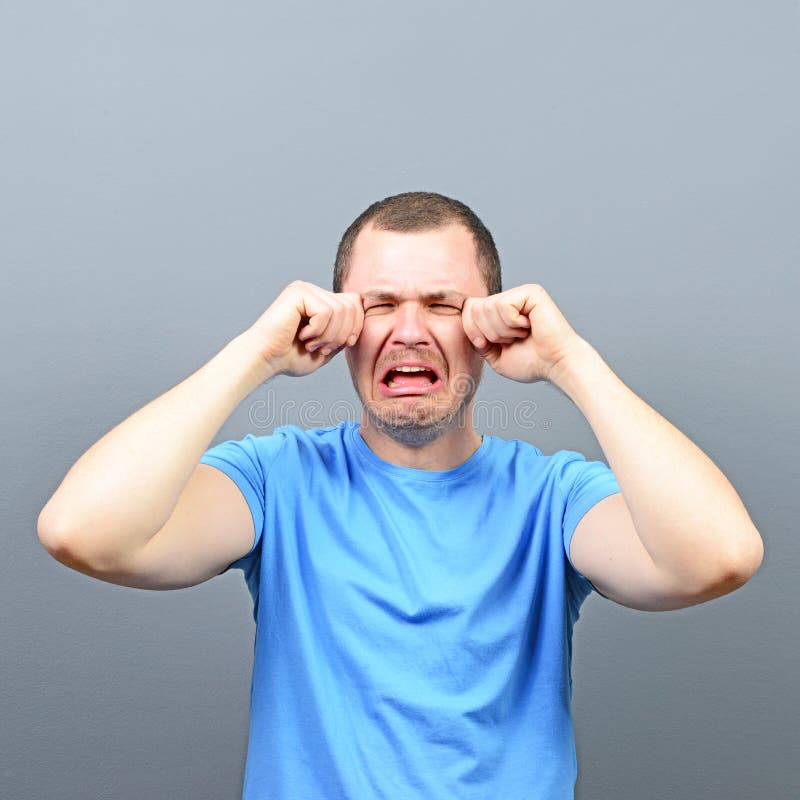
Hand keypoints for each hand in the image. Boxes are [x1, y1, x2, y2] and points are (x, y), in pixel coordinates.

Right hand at [244, 280, 363, 376]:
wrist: (265, 360)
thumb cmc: (291, 357)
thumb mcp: (328, 346)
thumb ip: (345, 332)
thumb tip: (363, 318)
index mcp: (321, 301)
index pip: (355, 304)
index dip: (355, 327)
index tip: (340, 346)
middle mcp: (313, 290)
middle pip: (351, 305)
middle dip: (342, 333)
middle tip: (323, 348)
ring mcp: (305, 289)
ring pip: (340, 310)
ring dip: (329, 335)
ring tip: (311, 344)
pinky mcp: (298, 292)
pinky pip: (326, 311)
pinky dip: (318, 330)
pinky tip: (302, 336)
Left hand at [461, 283, 584, 382]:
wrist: (556, 365)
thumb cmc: (531, 363)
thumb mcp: (494, 355)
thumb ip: (477, 337)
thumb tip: (465, 317)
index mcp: (499, 312)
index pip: (469, 309)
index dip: (471, 330)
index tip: (487, 344)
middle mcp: (509, 299)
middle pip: (474, 308)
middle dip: (487, 332)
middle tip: (511, 340)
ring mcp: (520, 293)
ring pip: (487, 307)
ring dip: (501, 330)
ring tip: (521, 335)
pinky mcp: (530, 292)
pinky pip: (502, 305)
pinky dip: (511, 324)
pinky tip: (528, 327)